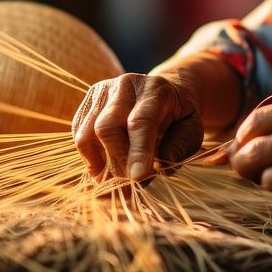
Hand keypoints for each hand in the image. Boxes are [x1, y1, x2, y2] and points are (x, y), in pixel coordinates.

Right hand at [72, 72, 203, 179]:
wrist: (164, 92)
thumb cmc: (179, 116)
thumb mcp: (192, 129)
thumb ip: (179, 148)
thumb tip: (159, 168)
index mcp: (156, 90)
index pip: (141, 121)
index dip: (138, 152)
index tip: (138, 179)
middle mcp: (126, 85)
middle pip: (107, 127)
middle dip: (117, 163)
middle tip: (131, 185)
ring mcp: (103, 91)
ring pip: (87, 133)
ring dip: (101, 164)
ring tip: (118, 180)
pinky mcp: (89, 101)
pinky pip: (79, 135)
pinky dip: (90, 158)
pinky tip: (106, 166)